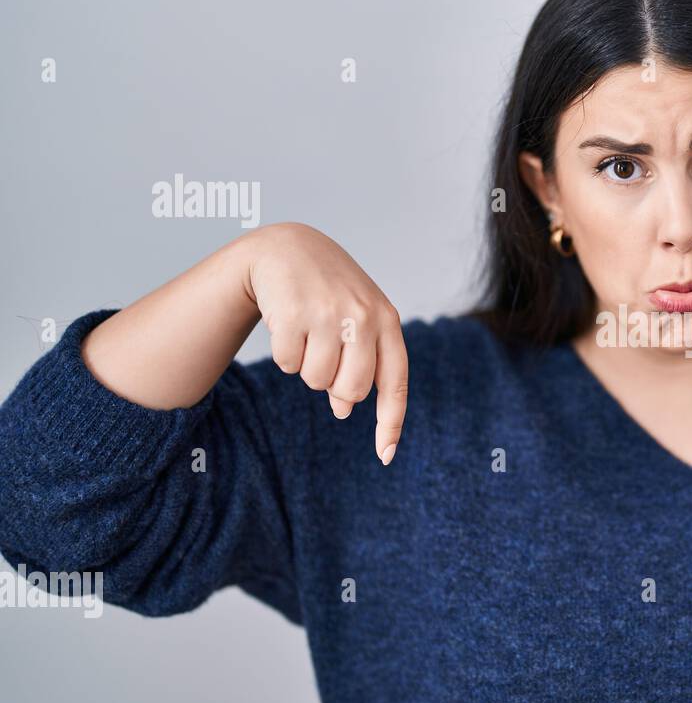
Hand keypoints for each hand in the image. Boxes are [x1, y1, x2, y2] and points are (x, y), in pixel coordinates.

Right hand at [244, 222, 407, 464]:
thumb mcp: (356, 320)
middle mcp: (364, 316)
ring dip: (307, 367)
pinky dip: (285, 355)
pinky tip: (288, 325)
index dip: (390, 422)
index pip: (395, 383)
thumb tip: (343, 409)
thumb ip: (360, 363)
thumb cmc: (328, 292)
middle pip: (351, 389)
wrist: (287, 247)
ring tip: (308, 333)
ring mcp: (329, 313)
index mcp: (388, 320)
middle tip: (325, 358)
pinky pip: (288, 364)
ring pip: (316, 380)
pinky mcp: (294, 312)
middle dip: (334, 388)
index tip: (384, 455)